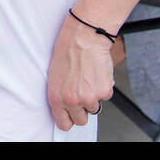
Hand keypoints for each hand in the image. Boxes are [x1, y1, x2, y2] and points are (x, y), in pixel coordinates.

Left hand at [46, 12, 115, 130]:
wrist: (84, 35)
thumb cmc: (67, 50)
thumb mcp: (54, 75)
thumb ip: (59, 95)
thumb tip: (64, 108)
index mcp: (57, 97)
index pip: (64, 124)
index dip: (68, 119)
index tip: (70, 116)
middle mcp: (73, 100)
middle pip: (81, 120)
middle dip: (82, 109)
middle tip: (80, 92)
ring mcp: (90, 97)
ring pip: (94, 107)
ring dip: (92, 96)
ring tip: (87, 77)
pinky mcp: (104, 91)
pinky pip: (105, 97)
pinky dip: (102, 87)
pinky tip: (95, 73)